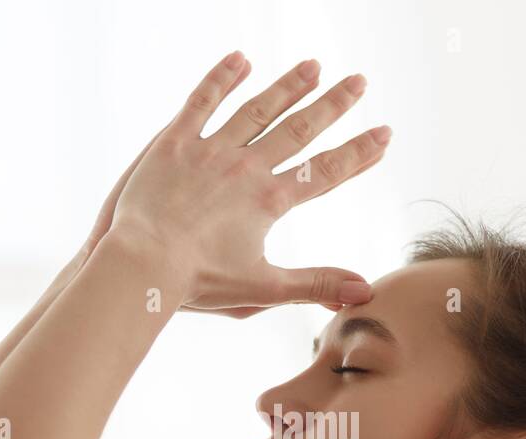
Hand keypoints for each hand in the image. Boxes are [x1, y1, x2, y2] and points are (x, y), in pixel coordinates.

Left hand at [109, 51, 389, 314]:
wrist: (142, 265)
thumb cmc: (198, 282)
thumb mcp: (263, 288)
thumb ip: (316, 284)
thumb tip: (364, 291)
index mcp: (269, 201)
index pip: (325, 172)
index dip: (358, 155)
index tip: (384, 135)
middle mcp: (245, 168)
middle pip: (298, 130)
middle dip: (332, 105)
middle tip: (359, 81)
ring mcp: (209, 152)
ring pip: (256, 110)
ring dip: (287, 87)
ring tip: (312, 66)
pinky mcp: (174, 144)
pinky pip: (201, 103)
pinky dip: (221, 79)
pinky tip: (240, 59)